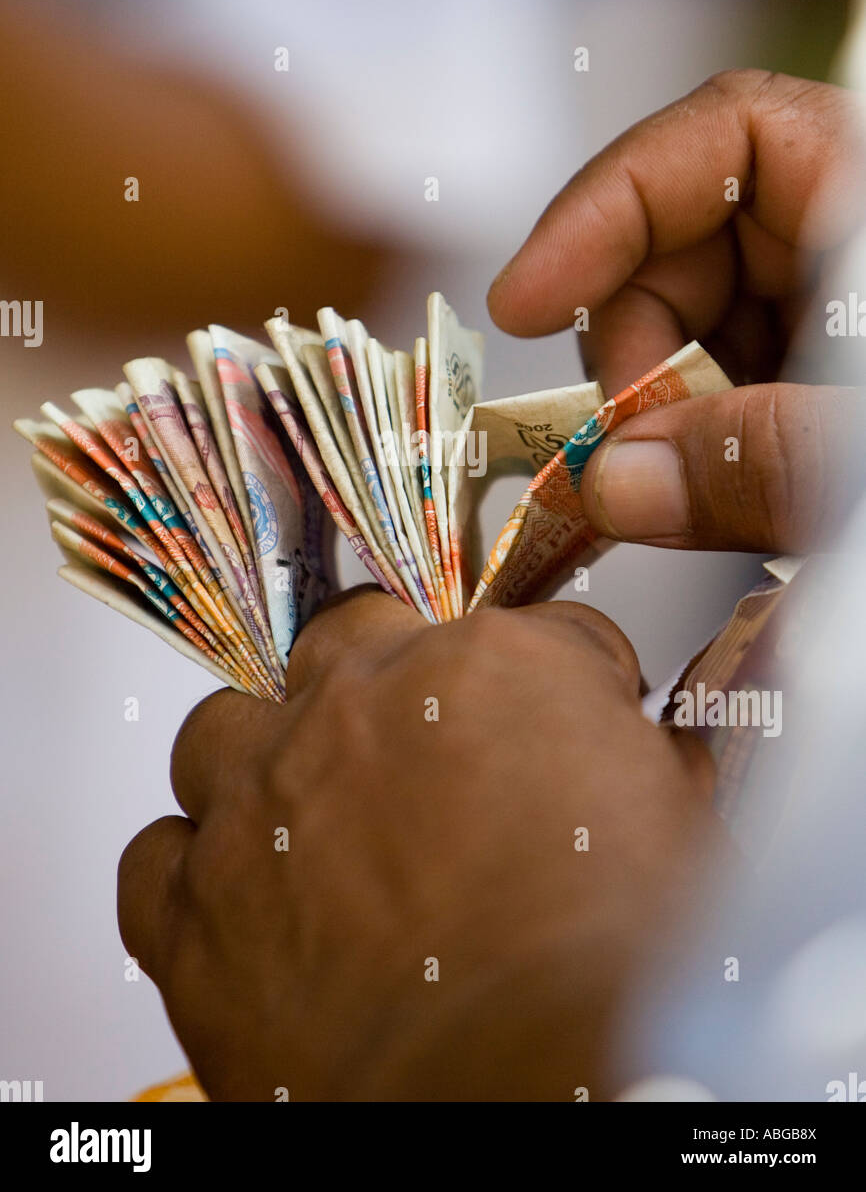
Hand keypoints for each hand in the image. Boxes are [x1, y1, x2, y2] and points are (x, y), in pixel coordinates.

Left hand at [118, 589, 725, 1101]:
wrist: (527, 1102)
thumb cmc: (614, 979)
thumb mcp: (688, 834)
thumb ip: (654, 759)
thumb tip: (650, 748)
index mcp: (492, 670)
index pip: (526, 634)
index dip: (555, 688)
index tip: (561, 728)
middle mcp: (359, 708)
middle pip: (352, 639)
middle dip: (390, 681)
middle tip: (423, 749)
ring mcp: (262, 802)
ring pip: (226, 731)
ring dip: (264, 765)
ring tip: (310, 822)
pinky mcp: (194, 911)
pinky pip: (156, 860)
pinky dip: (191, 876)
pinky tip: (241, 905)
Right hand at [488, 70, 863, 551]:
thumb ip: (759, 460)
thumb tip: (614, 484)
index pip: (720, 133)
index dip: (603, 207)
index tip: (521, 302)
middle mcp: (848, 237)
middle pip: (690, 247)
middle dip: (634, 353)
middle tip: (623, 451)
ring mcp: (840, 310)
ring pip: (703, 331)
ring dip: (665, 415)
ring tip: (690, 491)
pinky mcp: (830, 376)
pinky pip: (737, 391)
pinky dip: (707, 445)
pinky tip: (721, 494)